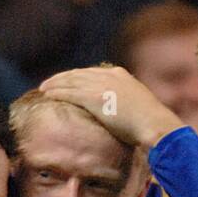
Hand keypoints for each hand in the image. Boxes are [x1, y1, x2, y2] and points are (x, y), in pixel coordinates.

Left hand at [41, 66, 182, 148]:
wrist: (154, 124)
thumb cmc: (150, 123)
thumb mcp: (138, 107)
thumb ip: (125, 105)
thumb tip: (121, 115)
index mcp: (120, 76)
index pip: (92, 72)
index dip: (76, 76)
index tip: (66, 81)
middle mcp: (109, 75)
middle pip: (78, 74)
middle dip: (62, 78)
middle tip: (48, 83)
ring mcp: (101, 85)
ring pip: (71, 80)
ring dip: (55, 84)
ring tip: (43, 88)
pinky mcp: (94, 97)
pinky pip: (70, 92)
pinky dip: (57, 92)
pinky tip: (47, 95)